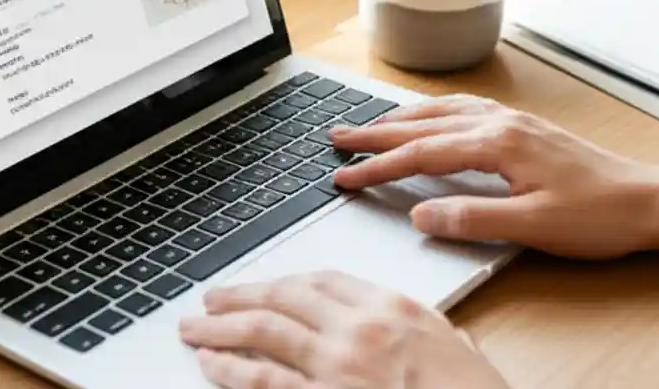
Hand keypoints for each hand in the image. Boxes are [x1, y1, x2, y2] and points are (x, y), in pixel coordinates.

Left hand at [179, 270, 508, 388]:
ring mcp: (337, 366)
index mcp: (394, 308)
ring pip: (263, 333)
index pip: (325, 279)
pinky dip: (228, 369)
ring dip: (220, 328)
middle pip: (284, 298)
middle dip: (241, 297)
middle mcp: (359, 329)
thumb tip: (435, 335)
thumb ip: (437, 335)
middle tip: (213, 299)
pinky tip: (209, 363)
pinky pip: (262, 381)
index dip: (285, 280)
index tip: (266, 284)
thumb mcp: (464, 352)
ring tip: (194, 327)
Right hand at [331, 94, 658, 259]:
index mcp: (498, 144)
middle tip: (337, 140)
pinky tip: (430, 119)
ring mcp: (513, 122)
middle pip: (424, 124)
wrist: (647, 201)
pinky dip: (434, 113)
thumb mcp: (532, 227)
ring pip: (442, 112)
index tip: (345, 176)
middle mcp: (501, 124)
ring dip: (402, 119)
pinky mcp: (524, 128)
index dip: (378, 167)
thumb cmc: (598, 215)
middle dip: (376, 133)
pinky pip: (464, 110)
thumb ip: (472, 218)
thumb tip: (422, 214)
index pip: (421, 153)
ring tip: (370, 127)